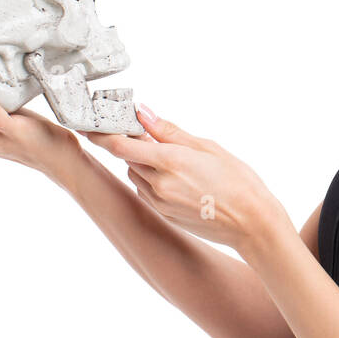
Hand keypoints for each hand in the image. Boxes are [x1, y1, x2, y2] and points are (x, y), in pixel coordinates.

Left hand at [80, 103, 287, 252]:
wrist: (252, 223)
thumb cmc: (238, 181)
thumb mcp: (208, 147)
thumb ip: (170, 131)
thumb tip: (142, 113)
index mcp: (170, 161)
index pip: (120, 145)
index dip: (99, 135)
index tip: (87, 126)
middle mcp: (159, 184)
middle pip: (128, 158)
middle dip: (132, 145)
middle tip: (148, 135)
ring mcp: (160, 202)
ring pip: (136, 175)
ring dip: (143, 164)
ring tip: (174, 161)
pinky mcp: (164, 215)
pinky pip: (146, 192)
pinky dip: (152, 180)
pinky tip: (177, 180)